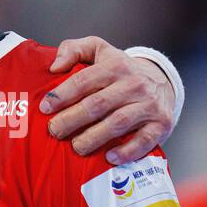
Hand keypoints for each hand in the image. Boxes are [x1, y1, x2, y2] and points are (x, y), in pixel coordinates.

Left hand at [42, 36, 174, 163]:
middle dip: (71, 119)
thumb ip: (73, 49)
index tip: (45, 108)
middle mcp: (134, 84)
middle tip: (54, 130)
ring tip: (76, 147)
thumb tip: (54, 67)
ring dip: (93, 138)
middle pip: (97, 104)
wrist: (162, 82)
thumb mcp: (99, 50)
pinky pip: (143, 140)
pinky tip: (109, 157)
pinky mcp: (161, 124)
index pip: (84, 80)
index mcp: (115, 66)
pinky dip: (126, 151)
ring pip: (117, 123)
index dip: (62, 95)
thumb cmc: (121, 70)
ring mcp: (148, 105)